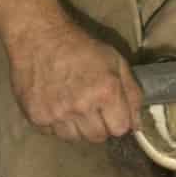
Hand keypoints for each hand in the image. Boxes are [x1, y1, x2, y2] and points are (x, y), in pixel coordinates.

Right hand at [6, 8, 142, 142]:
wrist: (39, 37)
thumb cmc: (81, 47)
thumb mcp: (116, 62)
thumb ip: (132, 94)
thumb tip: (138, 126)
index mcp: (106, 92)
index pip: (120, 129)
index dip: (118, 120)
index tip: (112, 110)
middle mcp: (82, 106)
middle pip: (98, 137)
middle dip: (99, 124)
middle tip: (91, 106)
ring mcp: (57, 114)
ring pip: (76, 139)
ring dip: (78, 127)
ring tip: (73, 105)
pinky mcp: (37, 117)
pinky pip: (53, 134)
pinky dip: (57, 124)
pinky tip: (56, 104)